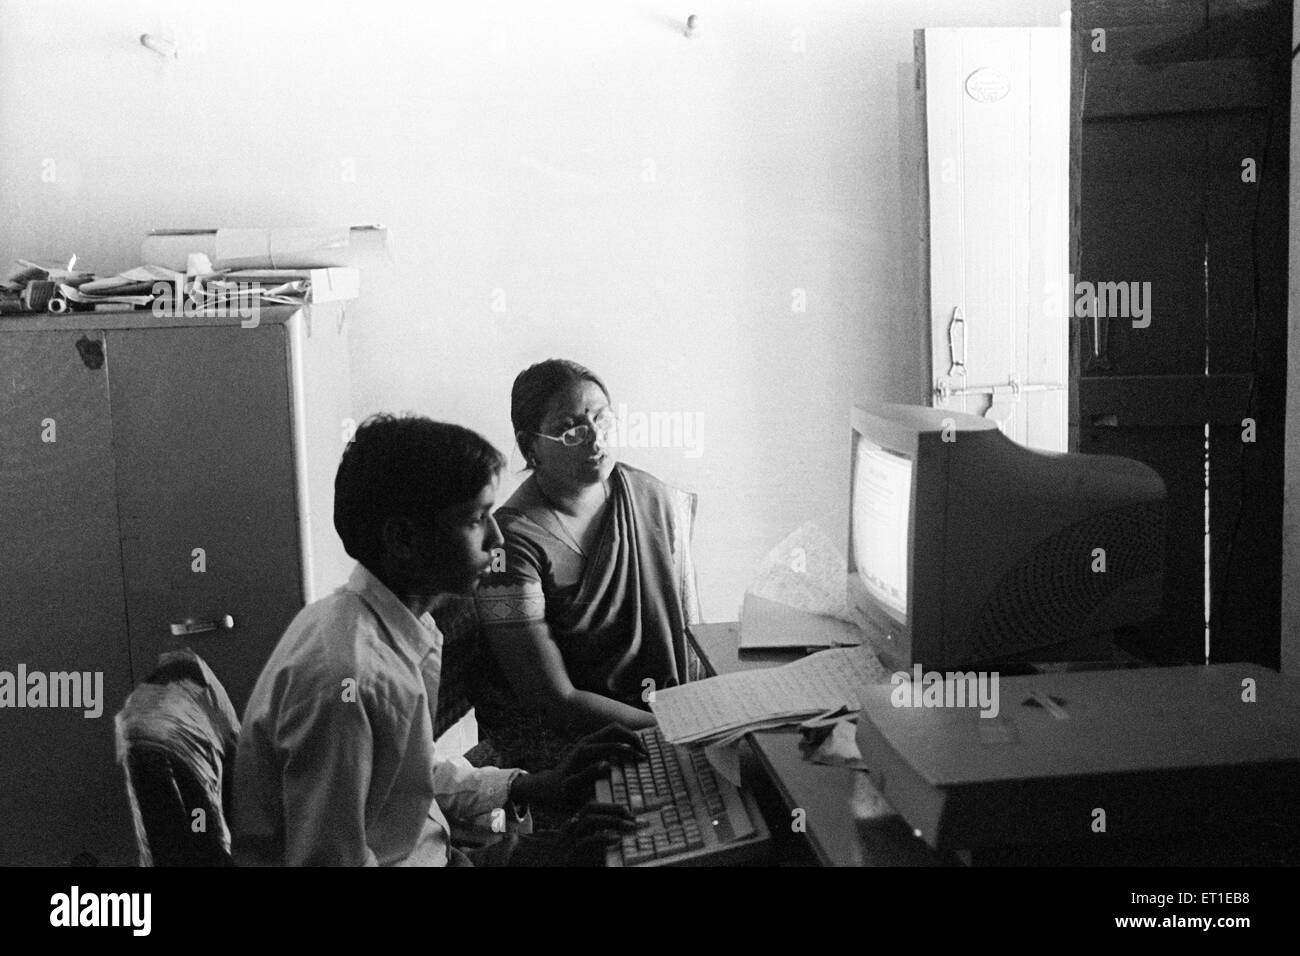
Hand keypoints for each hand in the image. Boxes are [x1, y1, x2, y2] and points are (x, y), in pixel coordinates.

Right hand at [508, 724, 648, 810]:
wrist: (546, 791)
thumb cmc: (576, 777)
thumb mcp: (593, 764)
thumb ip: (611, 759)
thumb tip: (640, 758)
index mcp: (591, 742)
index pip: (615, 729)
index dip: (633, 735)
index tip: (646, 750)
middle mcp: (583, 748)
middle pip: (611, 732)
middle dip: (631, 741)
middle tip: (646, 755)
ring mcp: (574, 763)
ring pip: (597, 748)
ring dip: (617, 749)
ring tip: (633, 755)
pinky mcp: (568, 780)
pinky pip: (583, 772)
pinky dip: (596, 768)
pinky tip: (607, 767)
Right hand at [550, 801, 641, 865]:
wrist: (555, 868)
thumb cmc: (574, 860)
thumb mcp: (585, 845)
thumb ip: (598, 834)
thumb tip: (624, 826)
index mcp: (573, 823)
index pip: (592, 806)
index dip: (611, 806)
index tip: (629, 813)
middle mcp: (570, 828)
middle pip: (590, 808)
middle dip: (613, 810)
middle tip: (633, 818)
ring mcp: (569, 840)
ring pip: (589, 820)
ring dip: (612, 821)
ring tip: (628, 827)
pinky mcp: (571, 854)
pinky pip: (586, 841)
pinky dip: (603, 837)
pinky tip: (616, 839)